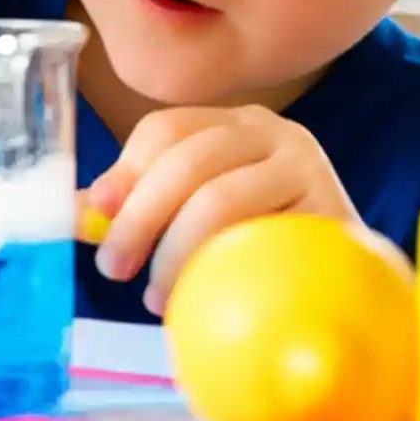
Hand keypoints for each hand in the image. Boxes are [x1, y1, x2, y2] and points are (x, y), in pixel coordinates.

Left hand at [78, 105, 360, 315]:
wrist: (348, 285)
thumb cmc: (258, 246)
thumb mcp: (193, 218)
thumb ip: (136, 211)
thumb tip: (70, 212)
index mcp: (234, 124)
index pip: (166, 128)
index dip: (124, 169)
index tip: (97, 212)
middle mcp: (275, 133)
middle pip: (188, 159)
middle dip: (139, 216)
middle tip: (115, 268)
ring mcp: (309, 169)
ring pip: (219, 198)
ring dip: (174, 251)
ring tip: (156, 295)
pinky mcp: (332, 214)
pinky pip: (262, 238)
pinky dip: (221, 268)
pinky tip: (205, 295)